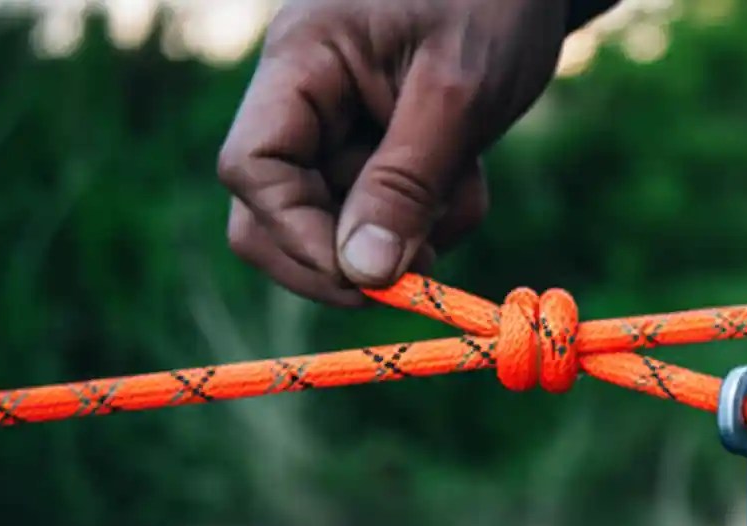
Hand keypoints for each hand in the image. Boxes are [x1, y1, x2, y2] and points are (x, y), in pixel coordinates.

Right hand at [217, 0, 569, 305]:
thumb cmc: (493, 2)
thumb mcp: (457, 94)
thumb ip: (406, 183)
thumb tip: (360, 272)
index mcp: (301, 64)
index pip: (253, 169)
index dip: (296, 235)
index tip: (363, 277)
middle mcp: (304, 99)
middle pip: (273, 211)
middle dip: (345, 254)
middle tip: (419, 270)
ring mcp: (339, 125)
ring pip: (340, 222)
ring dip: (408, 231)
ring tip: (466, 185)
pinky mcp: (378, 146)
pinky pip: (385, 210)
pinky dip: (431, 213)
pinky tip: (469, 176)